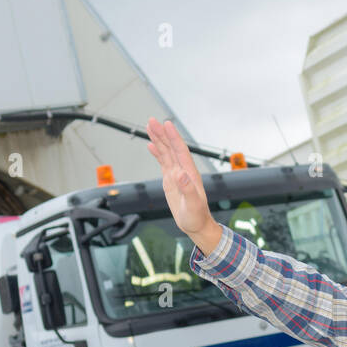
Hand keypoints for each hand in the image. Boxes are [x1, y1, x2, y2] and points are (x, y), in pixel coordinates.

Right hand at [145, 117, 218, 252]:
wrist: (197, 226)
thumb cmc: (197, 218)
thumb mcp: (192, 205)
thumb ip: (188, 189)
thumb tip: (181, 174)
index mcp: (190, 174)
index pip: (180, 151)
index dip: (173, 137)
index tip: (166, 124)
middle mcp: (184, 171)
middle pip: (172, 148)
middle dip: (162, 134)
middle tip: (151, 120)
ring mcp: (177, 175)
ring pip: (167, 153)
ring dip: (159, 139)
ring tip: (149, 126)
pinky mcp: (171, 181)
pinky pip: (163, 162)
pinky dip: (157, 153)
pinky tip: (151, 145)